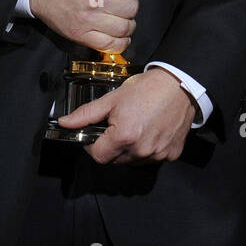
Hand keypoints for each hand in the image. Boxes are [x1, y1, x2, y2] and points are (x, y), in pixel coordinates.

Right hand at [29, 0, 152, 53]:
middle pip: (132, 8)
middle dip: (131, 4)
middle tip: (122, 1)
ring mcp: (89, 19)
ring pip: (125, 28)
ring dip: (127, 23)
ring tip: (119, 17)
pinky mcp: (80, 34)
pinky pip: (110, 45)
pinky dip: (119, 42)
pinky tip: (117, 34)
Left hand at [60, 67, 194, 164]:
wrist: (180, 84)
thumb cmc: (148, 88)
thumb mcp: (112, 98)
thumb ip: (86, 114)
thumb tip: (65, 123)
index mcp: (124, 137)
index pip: (98, 156)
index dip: (92, 145)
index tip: (96, 134)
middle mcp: (141, 150)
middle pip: (115, 160)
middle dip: (111, 147)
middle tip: (117, 126)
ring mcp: (157, 154)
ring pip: (133, 161)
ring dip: (129, 150)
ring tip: (135, 127)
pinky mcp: (171, 154)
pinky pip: (152, 158)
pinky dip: (148, 149)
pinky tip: (150, 131)